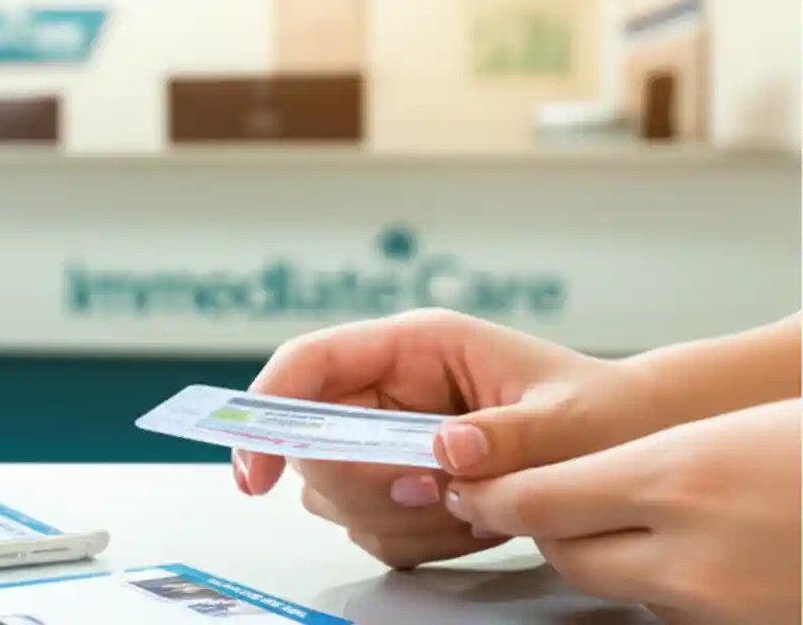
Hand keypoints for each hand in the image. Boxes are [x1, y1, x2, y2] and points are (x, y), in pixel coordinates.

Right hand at [234, 309, 658, 567]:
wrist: (632, 443)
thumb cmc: (604, 411)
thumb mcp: (568, 419)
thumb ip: (505, 436)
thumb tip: (441, 451)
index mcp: (415, 346)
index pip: (308, 364)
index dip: (266, 411)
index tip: (254, 472)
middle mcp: (390, 389)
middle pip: (312, 442)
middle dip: (365, 483)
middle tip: (439, 493)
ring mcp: (390, 438)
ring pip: (336, 492)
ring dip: (397, 516)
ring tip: (476, 505)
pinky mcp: (401, 481)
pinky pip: (372, 527)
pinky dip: (416, 539)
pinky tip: (473, 521)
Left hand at [447, 400, 801, 623]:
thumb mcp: (725, 431)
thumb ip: (639, 465)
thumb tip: (556, 488)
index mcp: (678, 478)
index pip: (538, 499)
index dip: (490, 493)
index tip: (467, 482)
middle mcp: (690, 553)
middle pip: (562, 551)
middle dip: (541, 524)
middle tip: (533, 494)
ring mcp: (719, 607)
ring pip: (612, 586)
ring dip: (600, 554)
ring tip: (626, 515)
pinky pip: (667, 612)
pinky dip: (657, 586)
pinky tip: (688, 551)